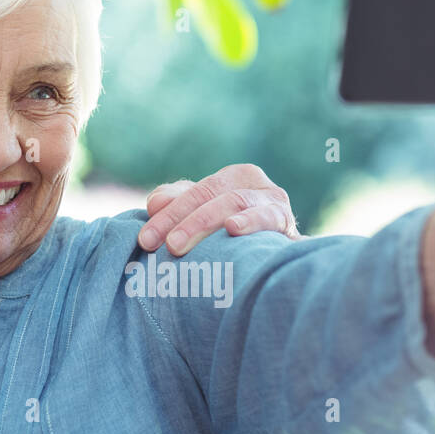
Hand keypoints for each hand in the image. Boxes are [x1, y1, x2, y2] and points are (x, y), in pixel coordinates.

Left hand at [138, 164, 298, 255]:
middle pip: (211, 196)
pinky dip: (250, 222)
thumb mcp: (201, 213)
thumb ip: (176, 203)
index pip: (194, 192)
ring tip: (180, 242)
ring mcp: (275, 203)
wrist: (280, 256)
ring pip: (234, 202)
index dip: (167, 216)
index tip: (145, 240)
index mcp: (233, 177)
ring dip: (204, 222)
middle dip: (182, 221)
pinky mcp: (289, 225)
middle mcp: (256, 184)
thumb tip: (154, 203)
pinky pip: (269, 218)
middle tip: (164, 245)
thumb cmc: (233, 233)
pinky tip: (232, 228)